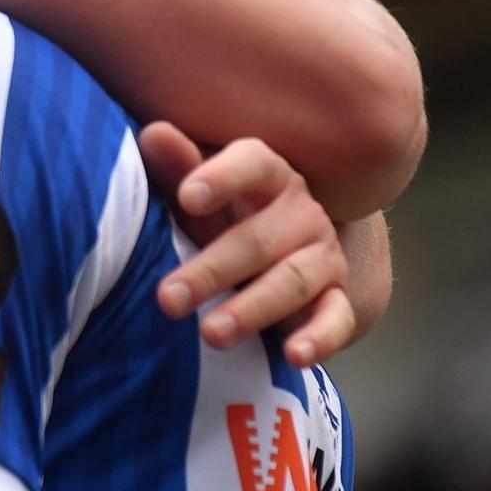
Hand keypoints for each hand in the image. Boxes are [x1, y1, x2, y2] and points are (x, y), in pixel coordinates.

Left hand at [138, 122, 357, 366]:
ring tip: (211, 334)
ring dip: (252, 309)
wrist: (289, 252)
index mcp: (269, 176)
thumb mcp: (203, 194)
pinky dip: (319, 338)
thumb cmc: (229, 215)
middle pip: (258, 239)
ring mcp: (324, 257)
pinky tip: (296, 356)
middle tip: (168, 299)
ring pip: (291, 282)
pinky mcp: (338, 299)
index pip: (252, 164)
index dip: (221, 178)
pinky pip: (336, 320)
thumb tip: (152, 134)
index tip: (187, 197)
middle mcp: (302, 213)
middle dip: (212, 270)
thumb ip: (179, 168)